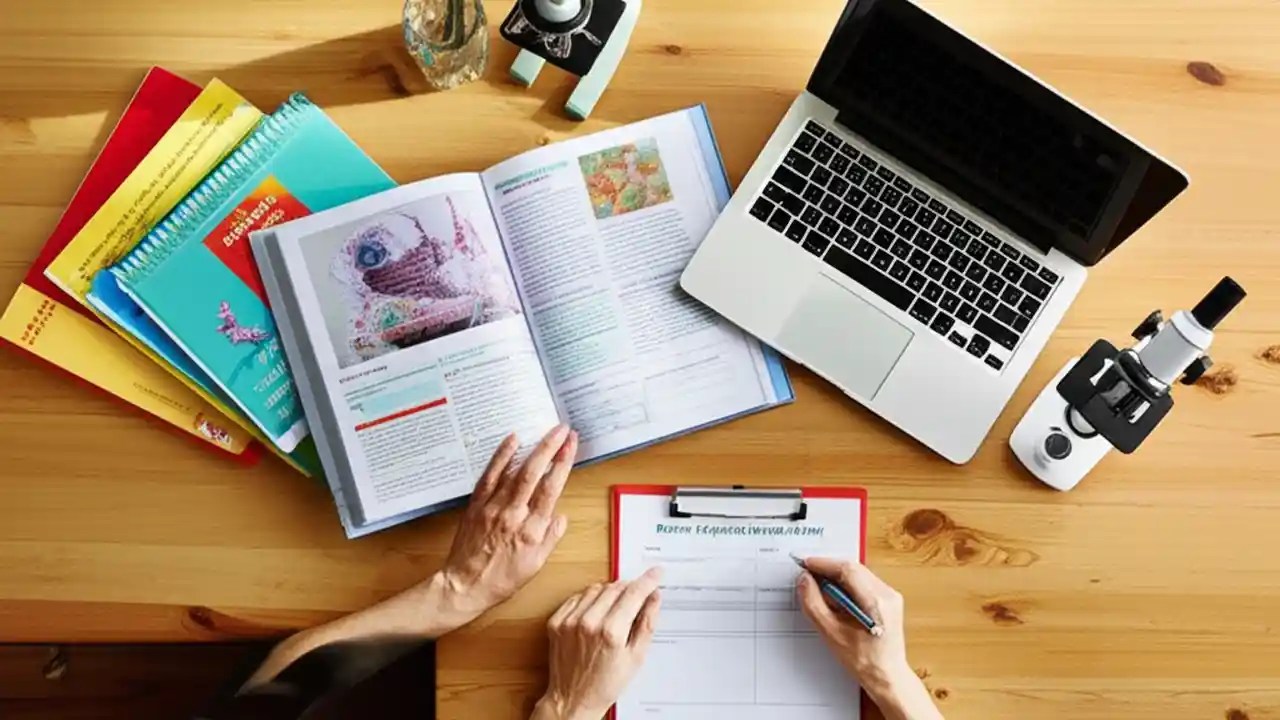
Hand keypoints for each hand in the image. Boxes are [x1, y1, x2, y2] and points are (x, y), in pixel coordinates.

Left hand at [439, 424, 578, 625]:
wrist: (463, 586)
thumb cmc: (500, 580)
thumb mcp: (535, 566)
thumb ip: (550, 538)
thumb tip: (561, 517)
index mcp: (531, 531)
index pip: (551, 489)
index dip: (563, 464)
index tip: (571, 446)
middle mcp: (513, 515)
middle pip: (535, 474)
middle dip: (551, 448)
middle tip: (563, 429)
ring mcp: (493, 508)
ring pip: (515, 472)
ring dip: (533, 449)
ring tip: (547, 432)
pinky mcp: (477, 505)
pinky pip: (490, 475)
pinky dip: (502, 456)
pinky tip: (512, 440)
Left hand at [533, 568, 662, 719]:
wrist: (572, 699)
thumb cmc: (605, 684)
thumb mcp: (636, 657)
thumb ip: (647, 624)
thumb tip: (654, 598)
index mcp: (611, 632)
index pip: (634, 593)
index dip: (648, 580)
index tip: (656, 573)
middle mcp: (588, 623)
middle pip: (615, 587)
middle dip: (630, 587)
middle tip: (637, 594)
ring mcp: (569, 621)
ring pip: (595, 588)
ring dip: (609, 591)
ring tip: (615, 608)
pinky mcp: (556, 622)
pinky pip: (576, 597)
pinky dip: (589, 598)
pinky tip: (596, 611)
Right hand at [797, 558, 942, 719]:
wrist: (886, 675)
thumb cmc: (864, 661)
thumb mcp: (831, 634)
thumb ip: (814, 604)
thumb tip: (805, 581)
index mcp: (876, 603)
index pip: (847, 570)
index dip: (823, 564)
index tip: (806, 564)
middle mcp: (888, 595)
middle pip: (854, 568)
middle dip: (829, 570)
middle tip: (809, 576)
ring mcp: (891, 596)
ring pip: (859, 573)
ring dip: (838, 577)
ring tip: (822, 591)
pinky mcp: (889, 599)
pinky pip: (865, 582)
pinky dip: (847, 585)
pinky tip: (837, 598)